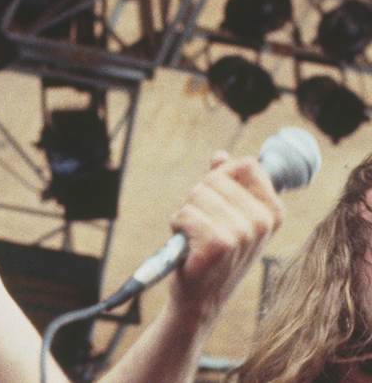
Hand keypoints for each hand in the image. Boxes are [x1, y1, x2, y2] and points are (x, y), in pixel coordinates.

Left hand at [166, 152, 284, 325]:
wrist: (202, 296)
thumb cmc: (215, 252)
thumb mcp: (229, 216)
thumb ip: (226, 183)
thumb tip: (221, 155)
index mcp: (272, 211)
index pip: (246, 165)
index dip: (222, 176)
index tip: (219, 200)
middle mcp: (262, 221)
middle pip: (215, 178)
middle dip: (199, 198)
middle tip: (204, 225)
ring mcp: (242, 233)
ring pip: (196, 194)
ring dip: (187, 213)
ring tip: (196, 236)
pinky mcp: (217, 244)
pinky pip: (184, 214)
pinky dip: (178, 226)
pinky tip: (188, 245)